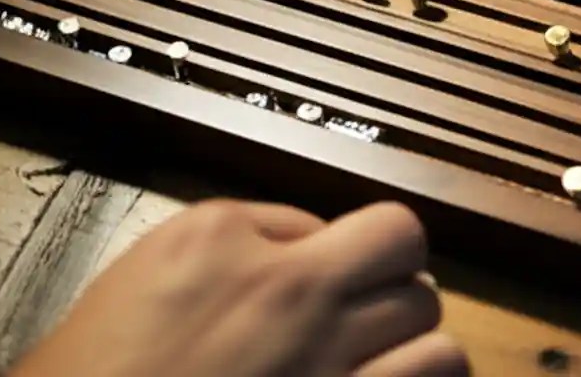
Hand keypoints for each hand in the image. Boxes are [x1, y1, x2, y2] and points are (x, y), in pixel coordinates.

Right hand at [7, 199, 466, 376]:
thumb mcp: (143, 277)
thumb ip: (231, 245)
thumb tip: (307, 242)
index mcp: (223, 238)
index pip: (333, 219)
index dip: (343, 255)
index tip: (330, 284)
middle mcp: (286, 287)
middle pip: (402, 248)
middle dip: (391, 281)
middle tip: (369, 316)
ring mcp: (322, 355)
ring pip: (430, 316)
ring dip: (415, 337)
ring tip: (390, 361)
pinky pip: (437, 370)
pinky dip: (426, 376)